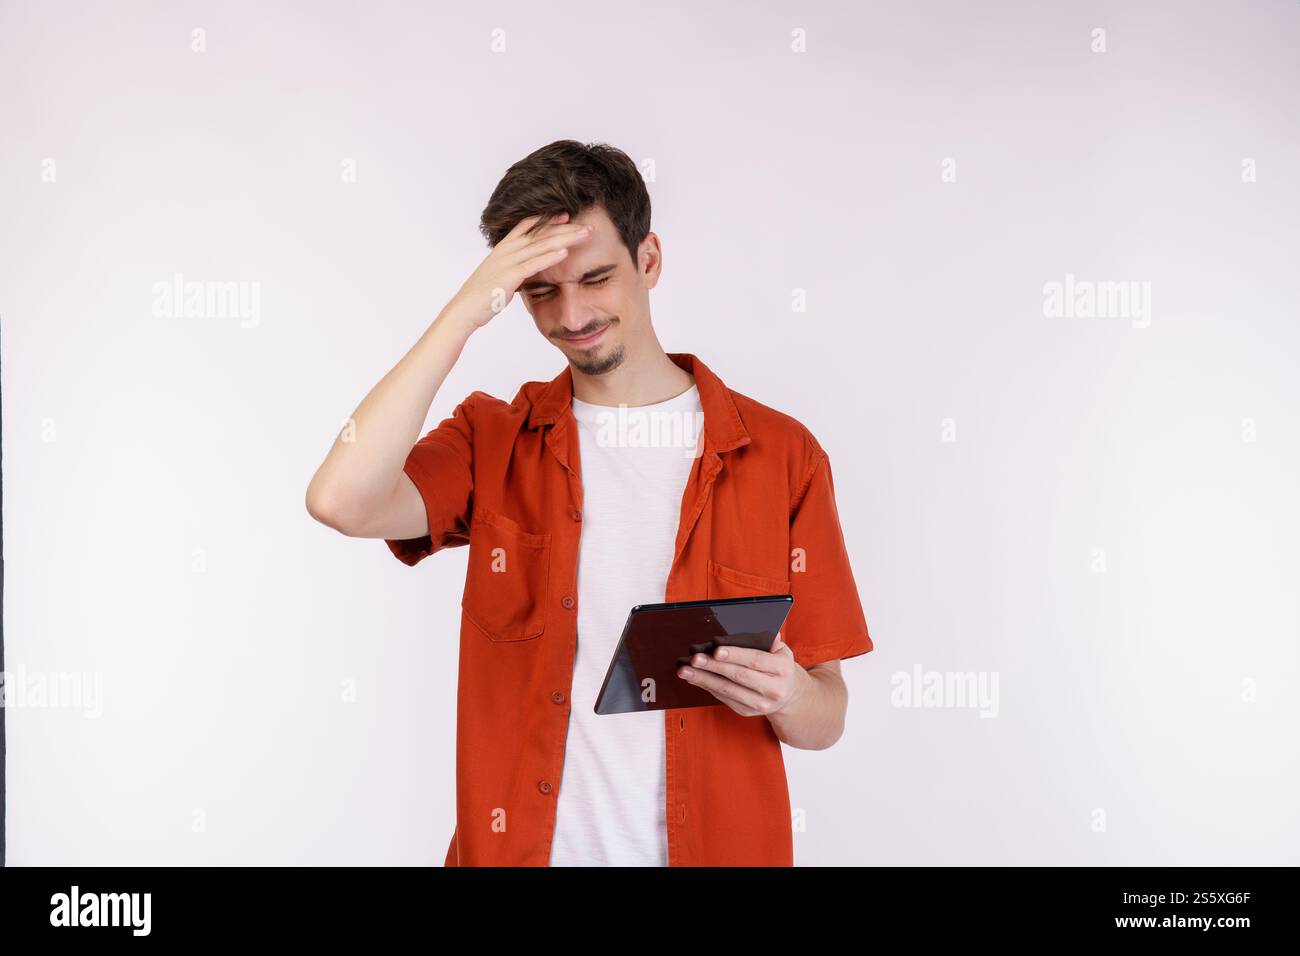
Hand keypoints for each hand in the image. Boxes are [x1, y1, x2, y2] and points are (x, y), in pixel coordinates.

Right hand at [444, 211, 592, 330]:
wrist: (464, 310)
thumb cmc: (481, 297)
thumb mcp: (499, 277)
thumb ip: (513, 269)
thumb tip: (525, 271)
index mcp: (503, 248)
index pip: (528, 227)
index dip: (547, 220)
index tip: (566, 215)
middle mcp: (506, 250)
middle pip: (540, 234)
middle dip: (565, 228)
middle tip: (587, 224)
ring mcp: (507, 261)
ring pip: (541, 245)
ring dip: (565, 239)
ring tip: (585, 233)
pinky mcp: (509, 276)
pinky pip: (533, 264)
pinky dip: (549, 257)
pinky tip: (565, 253)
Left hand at [676, 634, 811, 717]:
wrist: (788, 695)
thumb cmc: (779, 666)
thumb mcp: (782, 651)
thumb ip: (769, 641)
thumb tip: (757, 633)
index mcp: (783, 670)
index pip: (756, 661)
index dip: (735, 655)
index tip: (716, 650)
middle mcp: (773, 690)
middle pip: (738, 677)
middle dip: (714, 667)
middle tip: (695, 658)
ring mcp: (760, 704)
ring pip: (727, 690)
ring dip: (703, 680)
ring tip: (685, 670)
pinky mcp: (747, 711)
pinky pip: (724, 698)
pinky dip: (708, 687)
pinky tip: (695, 678)